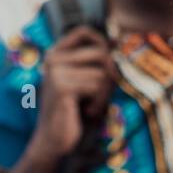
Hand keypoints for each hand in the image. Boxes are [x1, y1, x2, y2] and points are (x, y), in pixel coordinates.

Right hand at [26, 26, 113, 163]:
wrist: (54, 141)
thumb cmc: (75, 112)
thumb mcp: (86, 82)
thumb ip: (97, 63)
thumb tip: (119, 41)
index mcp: (56, 54)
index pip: (84, 31)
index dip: (102, 42)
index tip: (108, 64)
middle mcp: (53, 59)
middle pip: (101, 54)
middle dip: (109, 76)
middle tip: (100, 96)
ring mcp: (56, 72)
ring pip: (103, 73)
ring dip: (105, 93)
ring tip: (92, 106)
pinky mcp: (62, 87)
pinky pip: (98, 86)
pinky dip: (100, 102)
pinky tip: (88, 112)